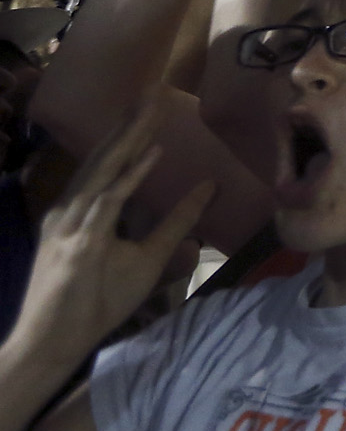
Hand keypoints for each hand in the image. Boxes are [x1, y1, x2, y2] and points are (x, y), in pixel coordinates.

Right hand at [12, 105, 214, 363]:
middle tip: (154, 86)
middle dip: (129, 121)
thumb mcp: (148, 258)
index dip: (129, 131)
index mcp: (81, 211)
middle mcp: (71, 210)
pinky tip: (152, 152)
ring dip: (131, 136)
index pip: (109, 162)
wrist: (51, 344)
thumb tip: (209, 188)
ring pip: (105, 169)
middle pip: (104, 156)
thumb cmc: (94, 303)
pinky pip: (109, 201)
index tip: (151, 101)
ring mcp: (72, 225)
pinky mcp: (80, 243)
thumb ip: (176, 222)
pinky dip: (130, 175)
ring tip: (154, 105)